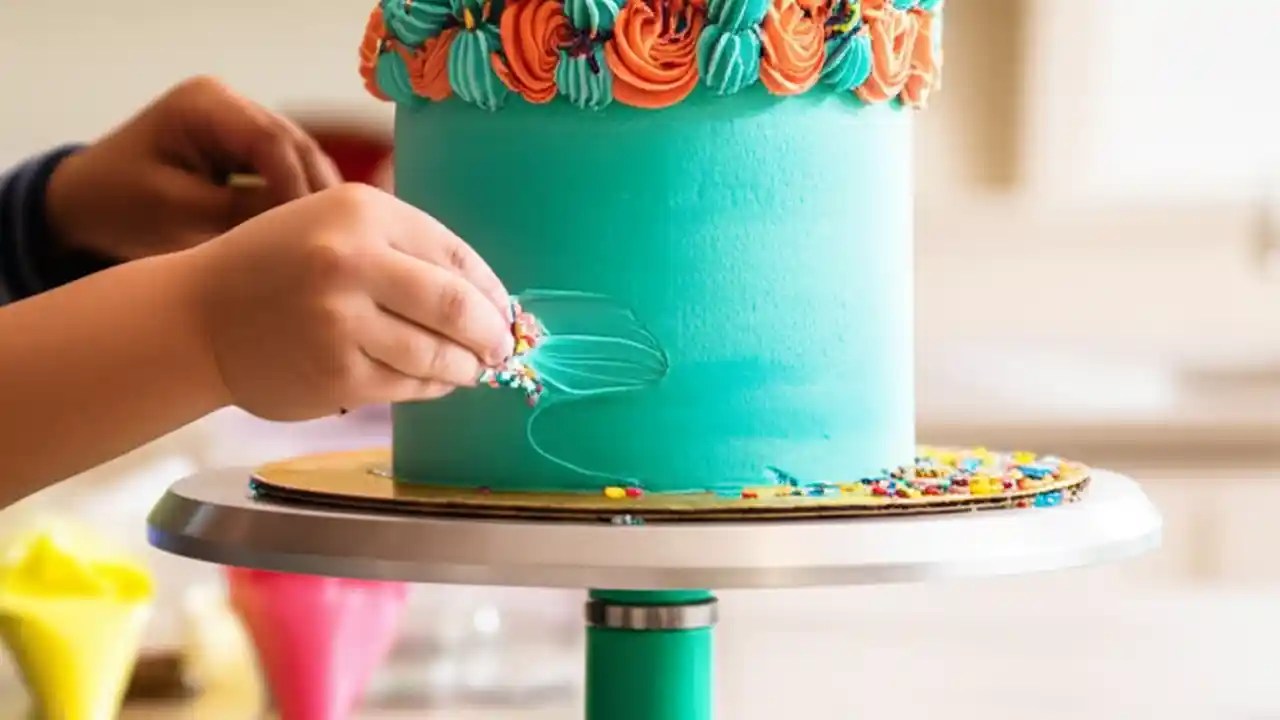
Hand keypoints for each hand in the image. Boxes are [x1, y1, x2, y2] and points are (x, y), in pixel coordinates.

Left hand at [45, 76, 341, 261]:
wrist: (85, 205)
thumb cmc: (118, 206)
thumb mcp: (179, 214)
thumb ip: (244, 215)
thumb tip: (305, 228)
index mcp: (206, 103)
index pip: (272, 141)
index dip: (298, 187)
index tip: (308, 235)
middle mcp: (230, 103)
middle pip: (297, 146)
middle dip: (315, 195)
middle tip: (330, 244)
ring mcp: (241, 122)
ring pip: (301, 160)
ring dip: (313, 200)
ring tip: (324, 244)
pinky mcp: (246, 147)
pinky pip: (288, 172)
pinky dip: (299, 202)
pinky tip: (309, 235)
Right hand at [187, 184, 514, 420]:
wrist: (198, 316)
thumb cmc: (276, 268)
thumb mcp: (334, 225)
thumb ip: (404, 248)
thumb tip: (487, 298)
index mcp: (361, 212)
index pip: (457, 256)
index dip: (492, 292)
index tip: (506, 312)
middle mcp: (352, 260)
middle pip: (457, 307)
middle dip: (492, 335)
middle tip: (503, 348)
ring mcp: (343, 320)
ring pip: (438, 353)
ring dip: (468, 367)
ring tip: (475, 369)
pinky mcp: (336, 372)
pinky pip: (409, 385)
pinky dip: (433, 387)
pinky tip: (436, 381)